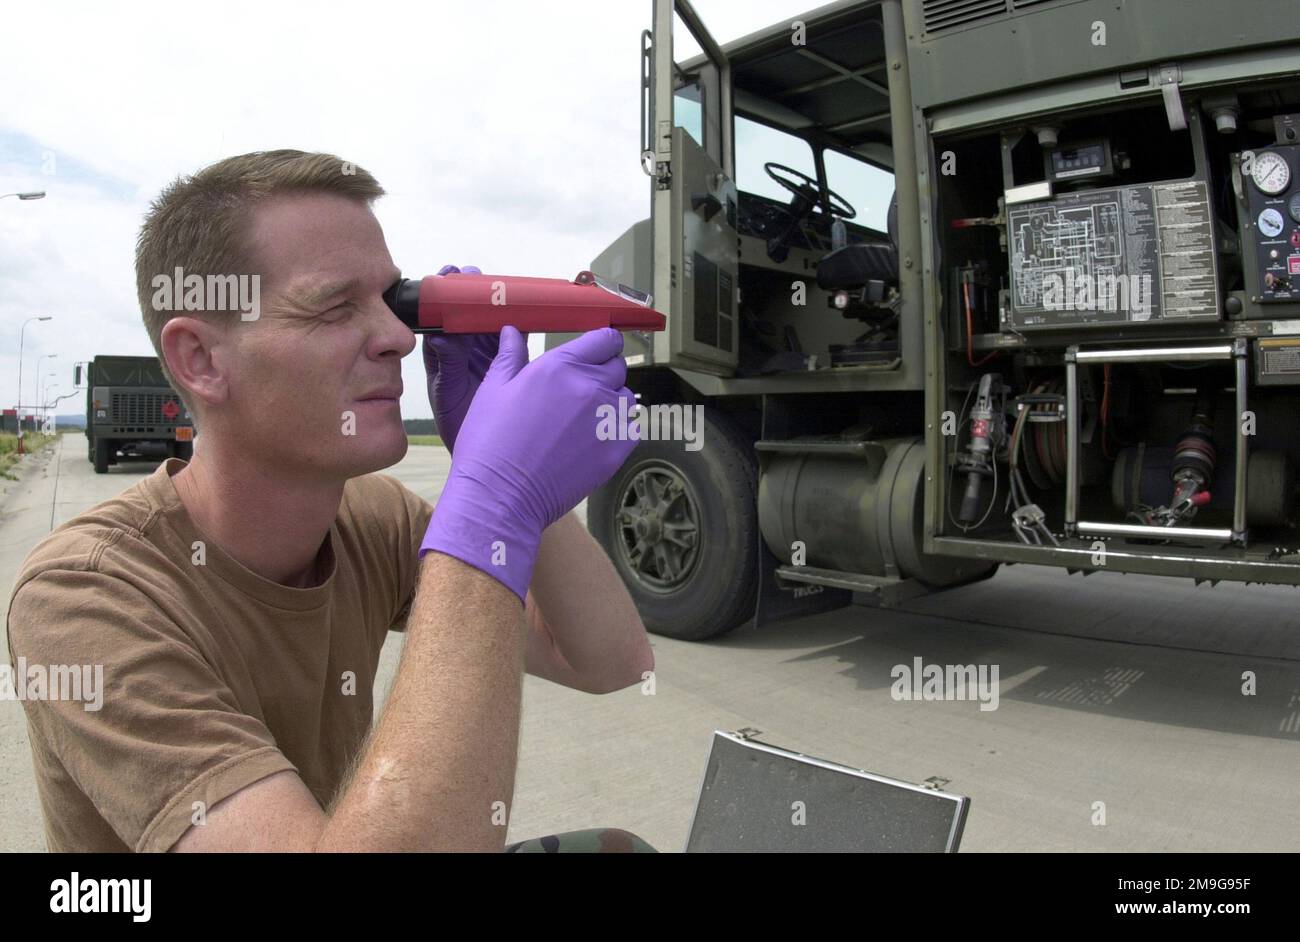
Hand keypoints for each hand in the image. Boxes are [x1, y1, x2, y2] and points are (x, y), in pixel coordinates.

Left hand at [421, 264, 528, 454]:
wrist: (489, 456)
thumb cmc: (460, 427)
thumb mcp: (448, 395)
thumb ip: (448, 364)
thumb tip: (442, 335)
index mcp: (442, 354)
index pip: (439, 317)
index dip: (442, 294)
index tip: (446, 275)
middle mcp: (463, 350)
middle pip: (466, 312)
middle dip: (471, 291)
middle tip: (474, 275)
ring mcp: (487, 353)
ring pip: (490, 320)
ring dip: (495, 303)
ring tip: (498, 286)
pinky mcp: (510, 360)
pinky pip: (514, 334)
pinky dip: (518, 320)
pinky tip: (523, 307)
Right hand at [421, 326, 636, 603]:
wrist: (500, 497)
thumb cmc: (489, 443)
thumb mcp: (492, 390)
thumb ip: (509, 357)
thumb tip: (511, 331)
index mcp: (560, 366)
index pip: (605, 339)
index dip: (603, 343)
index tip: (595, 351)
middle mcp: (590, 387)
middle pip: (616, 368)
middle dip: (603, 373)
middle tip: (578, 391)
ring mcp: (606, 420)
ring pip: (625, 399)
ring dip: (611, 402)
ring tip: (583, 419)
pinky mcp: (615, 451)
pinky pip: (629, 430)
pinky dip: (617, 431)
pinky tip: (591, 440)